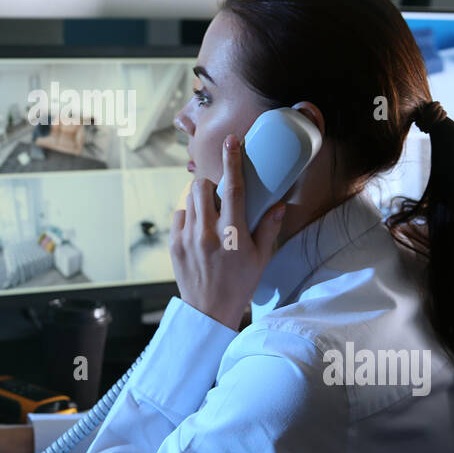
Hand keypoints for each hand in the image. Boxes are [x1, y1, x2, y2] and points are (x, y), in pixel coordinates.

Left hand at [171, 134, 286, 331]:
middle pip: (202, 187)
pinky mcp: (174, 244)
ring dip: (200, 199)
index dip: (232, 161)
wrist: (209, 311)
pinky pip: (179, 215)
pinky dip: (189, 216)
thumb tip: (279, 205)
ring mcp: (187, 238)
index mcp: (233, 234)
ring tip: (211, 215)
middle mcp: (207, 233)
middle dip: (211, 184)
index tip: (232, 141)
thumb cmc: (240, 284)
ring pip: (189, 199)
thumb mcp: (261, 258)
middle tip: (220, 195)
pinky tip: (198, 229)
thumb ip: (269, 229)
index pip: (232, 189)